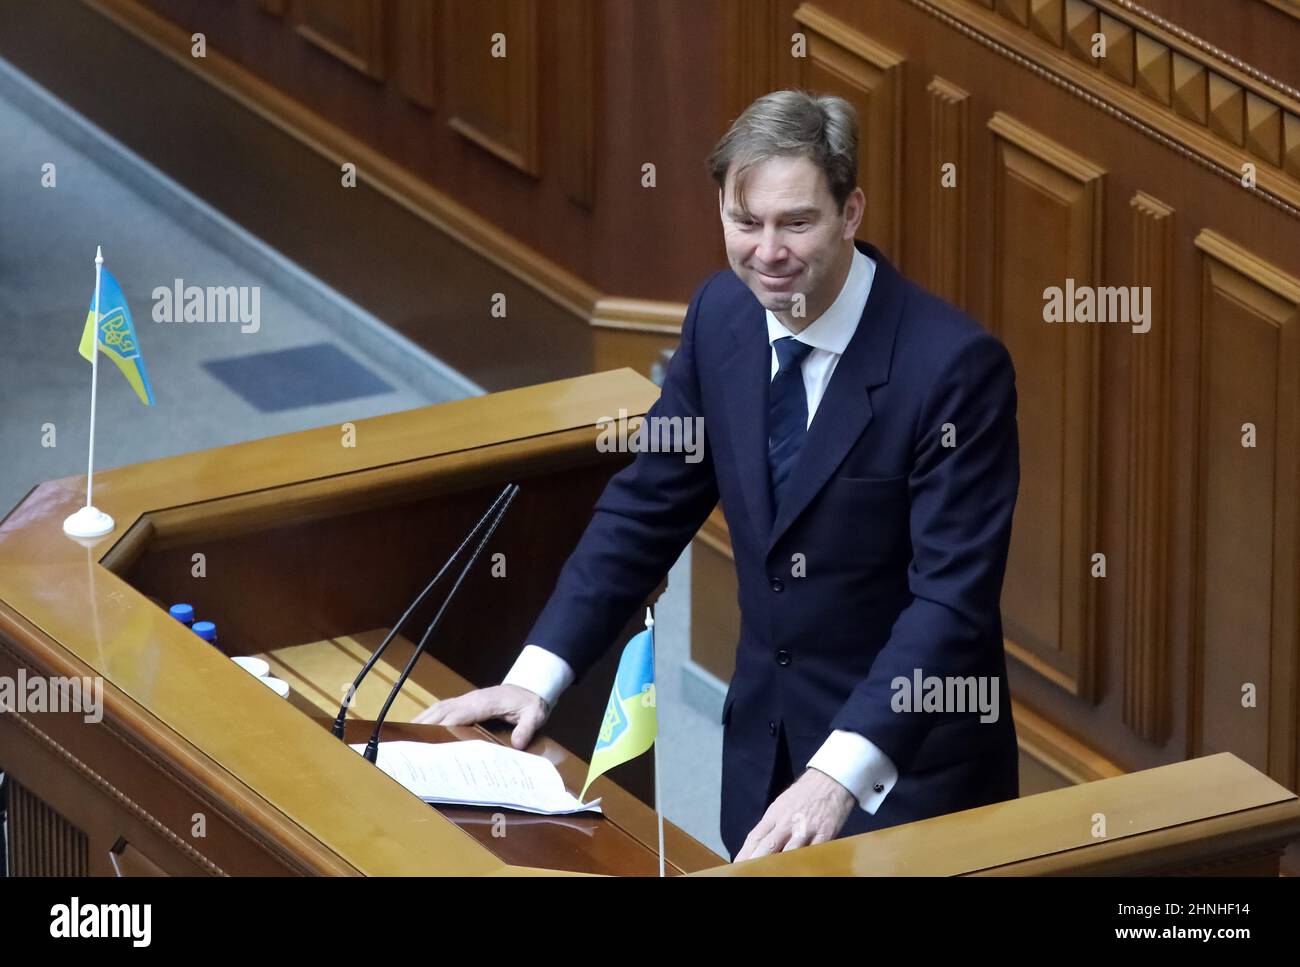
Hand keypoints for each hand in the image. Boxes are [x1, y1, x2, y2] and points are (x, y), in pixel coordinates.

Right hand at [412, 684, 550, 749]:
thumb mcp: (535, 714)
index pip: (459, 714)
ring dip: (423, 721)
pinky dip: (429, 717)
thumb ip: (527, 727)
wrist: (531, 687)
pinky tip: (420, 728)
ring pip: (439, 708)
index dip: (443, 726)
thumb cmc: (530, 702)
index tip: (429, 740)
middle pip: (442, 711)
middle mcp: (470, 699)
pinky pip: (443, 708)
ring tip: (407, 737)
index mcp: (484, 702)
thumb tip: (518, 743)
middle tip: (409, 742)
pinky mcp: (465, 702)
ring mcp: (466, 699)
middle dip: (425, 725)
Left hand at [734, 768, 855, 861]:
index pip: (755, 837)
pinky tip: (798, 868)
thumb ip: (771, 825)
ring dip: (780, 865)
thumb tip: (757, 845)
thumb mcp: (781, 805)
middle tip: (749, 872)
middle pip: (768, 847)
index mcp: (774, 814)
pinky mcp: (824, 834)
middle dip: (757, 861)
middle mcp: (787, 822)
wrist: (829, 780)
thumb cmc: (804, 794)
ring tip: (771, 873)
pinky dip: (805, 862)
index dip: (745, 853)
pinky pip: (813, 853)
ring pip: (789, 852)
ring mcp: (806, 829)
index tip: (738, 865)